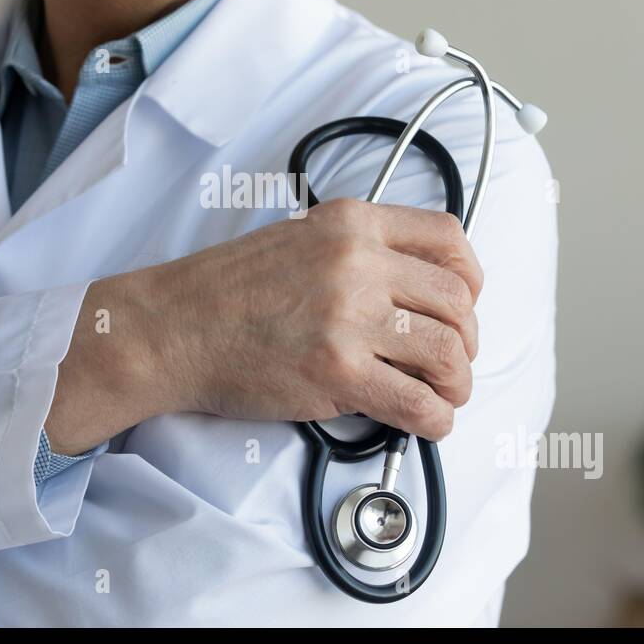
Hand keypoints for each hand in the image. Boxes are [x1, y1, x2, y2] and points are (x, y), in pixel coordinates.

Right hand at [47, 197, 481, 452]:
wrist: (173, 328)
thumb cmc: (226, 290)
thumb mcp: (300, 237)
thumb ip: (360, 249)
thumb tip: (418, 287)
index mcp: (352, 222)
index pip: (448, 238)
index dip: (470, 278)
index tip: (464, 303)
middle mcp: (358, 262)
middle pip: (456, 302)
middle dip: (466, 339)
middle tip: (450, 362)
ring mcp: (349, 317)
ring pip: (448, 353)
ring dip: (456, 383)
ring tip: (440, 395)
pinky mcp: (339, 372)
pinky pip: (418, 403)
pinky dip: (436, 419)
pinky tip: (426, 421)